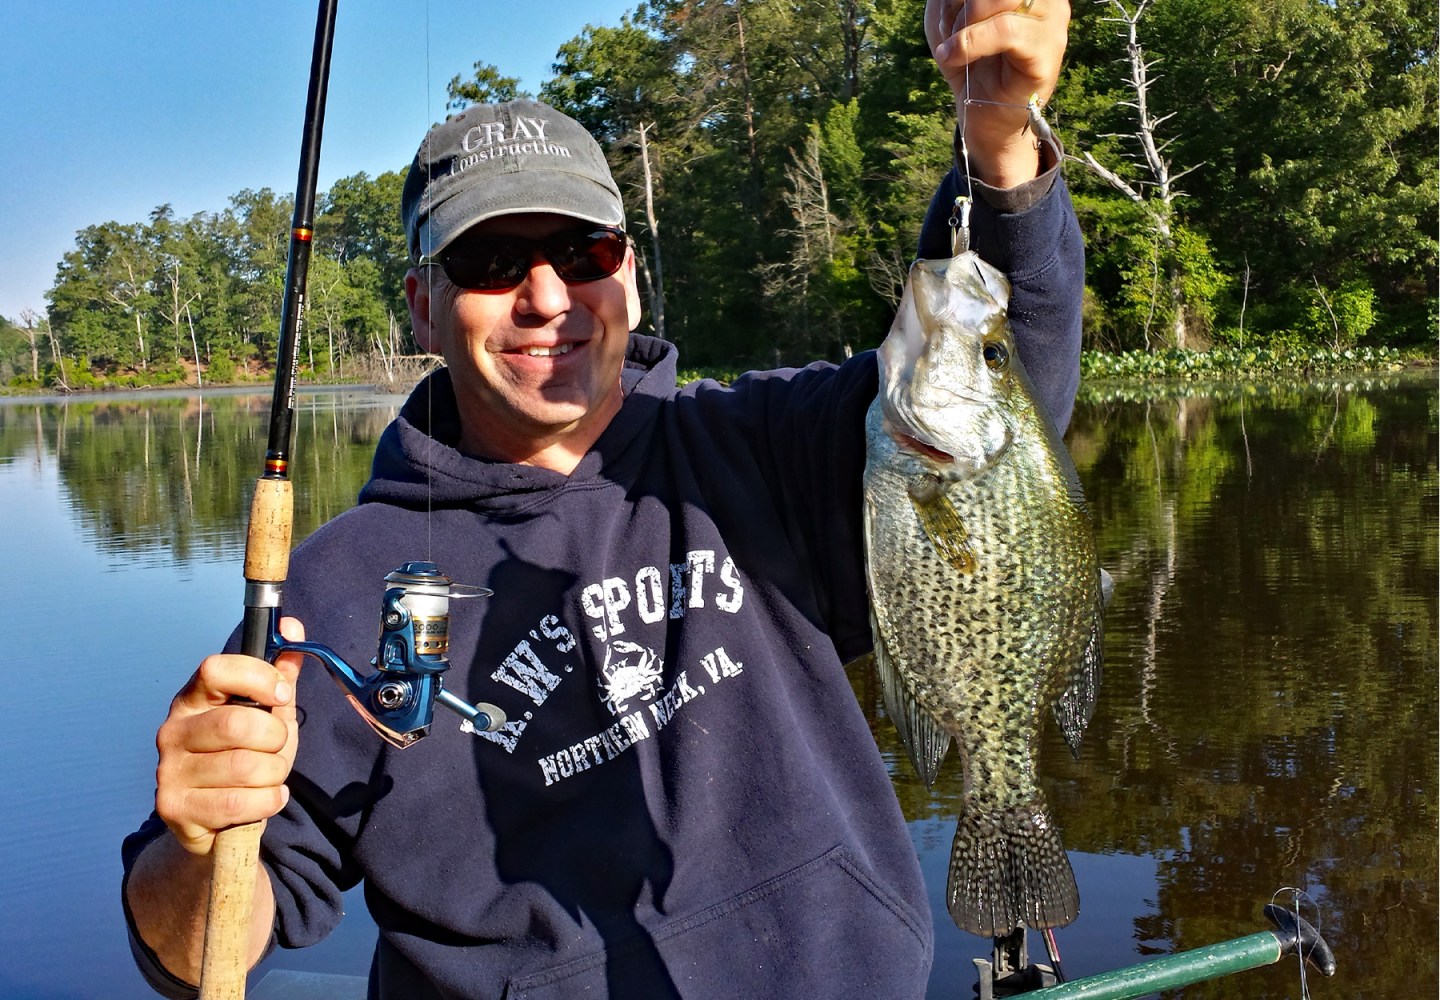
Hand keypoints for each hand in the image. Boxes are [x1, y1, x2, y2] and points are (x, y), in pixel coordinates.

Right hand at [153, 617, 305, 854]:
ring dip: (274, 774)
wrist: (221, 819)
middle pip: (237, 723)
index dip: (258, 677)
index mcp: (194, 699)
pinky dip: (268, 801)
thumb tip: (293, 627)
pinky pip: (241, 802)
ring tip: (269, 777)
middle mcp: (172, 730)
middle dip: (275, 738)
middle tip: (276, 747)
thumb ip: (280, 675)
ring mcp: (168, 770)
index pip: (215, 668)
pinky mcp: (173, 807)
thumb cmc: (247, 756)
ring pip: (247, 766)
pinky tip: (265, 799)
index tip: (282, 694)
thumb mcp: (269, 713)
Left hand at [925, 0, 1070, 187]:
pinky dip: (971, 42)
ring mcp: (1052, 22)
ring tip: (951, 48)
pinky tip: (953, 57)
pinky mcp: (1047, 51)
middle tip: (946, 30)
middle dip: (962, 2)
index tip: (948, 10)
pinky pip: (1007, 31)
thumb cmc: (967, 62)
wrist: (980, 115)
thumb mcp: (950, 15)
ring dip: (964, 23)